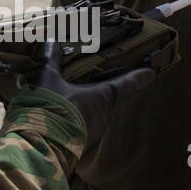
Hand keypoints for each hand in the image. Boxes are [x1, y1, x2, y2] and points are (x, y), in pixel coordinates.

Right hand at [21, 40, 155, 150]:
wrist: (38, 146)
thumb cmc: (48, 107)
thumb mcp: (46, 78)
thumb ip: (51, 60)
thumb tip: (52, 42)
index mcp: (102, 96)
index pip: (127, 83)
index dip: (139, 77)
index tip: (152, 73)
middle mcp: (103, 115)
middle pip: (109, 99)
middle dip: (106, 89)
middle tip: (105, 79)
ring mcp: (94, 133)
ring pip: (96, 115)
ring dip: (88, 107)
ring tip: (75, 99)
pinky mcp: (81, 147)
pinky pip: (83, 128)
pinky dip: (76, 121)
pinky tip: (63, 118)